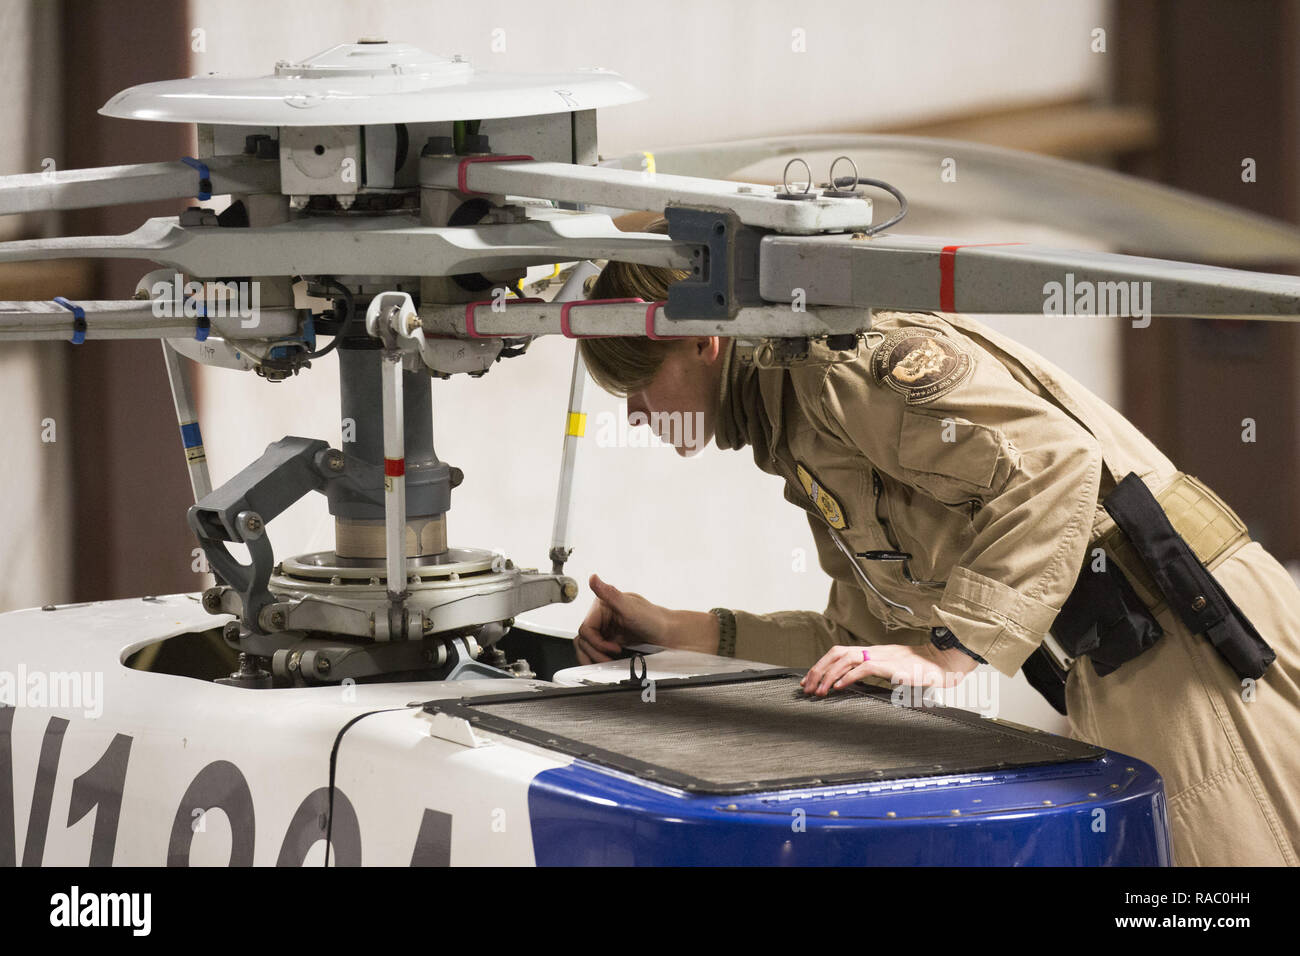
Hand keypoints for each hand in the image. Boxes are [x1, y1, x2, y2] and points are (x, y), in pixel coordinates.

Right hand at [575, 574, 719, 664]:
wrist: (667, 633)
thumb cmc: (653, 619)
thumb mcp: (630, 607)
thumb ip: (609, 593)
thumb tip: (593, 578)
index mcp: (602, 606)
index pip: (586, 629)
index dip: (597, 642)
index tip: (612, 648)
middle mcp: (601, 617)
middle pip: (584, 640)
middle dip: (595, 652)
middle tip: (609, 660)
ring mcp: (605, 629)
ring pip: (586, 647)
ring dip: (594, 657)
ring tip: (608, 662)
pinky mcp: (609, 640)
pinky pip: (596, 652)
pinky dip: (598, 659)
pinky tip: (609, 662)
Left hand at [800, 642, 977, 696]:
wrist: (942, 664)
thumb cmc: (919, 670)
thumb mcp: (891, 672)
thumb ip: (873, 674)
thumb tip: (853, 684)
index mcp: (871, 652)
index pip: (838, 653)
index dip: (821, 665)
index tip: (809, 680)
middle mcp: (873, 651)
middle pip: (836, 653)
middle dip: (818, 670)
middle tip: (807, 688)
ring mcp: (881, 657)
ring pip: (845, 658)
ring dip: (829, 675)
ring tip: (819, 690)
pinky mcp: (891, 666)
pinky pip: (864, 667)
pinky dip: (849, 676)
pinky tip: (840, 686)